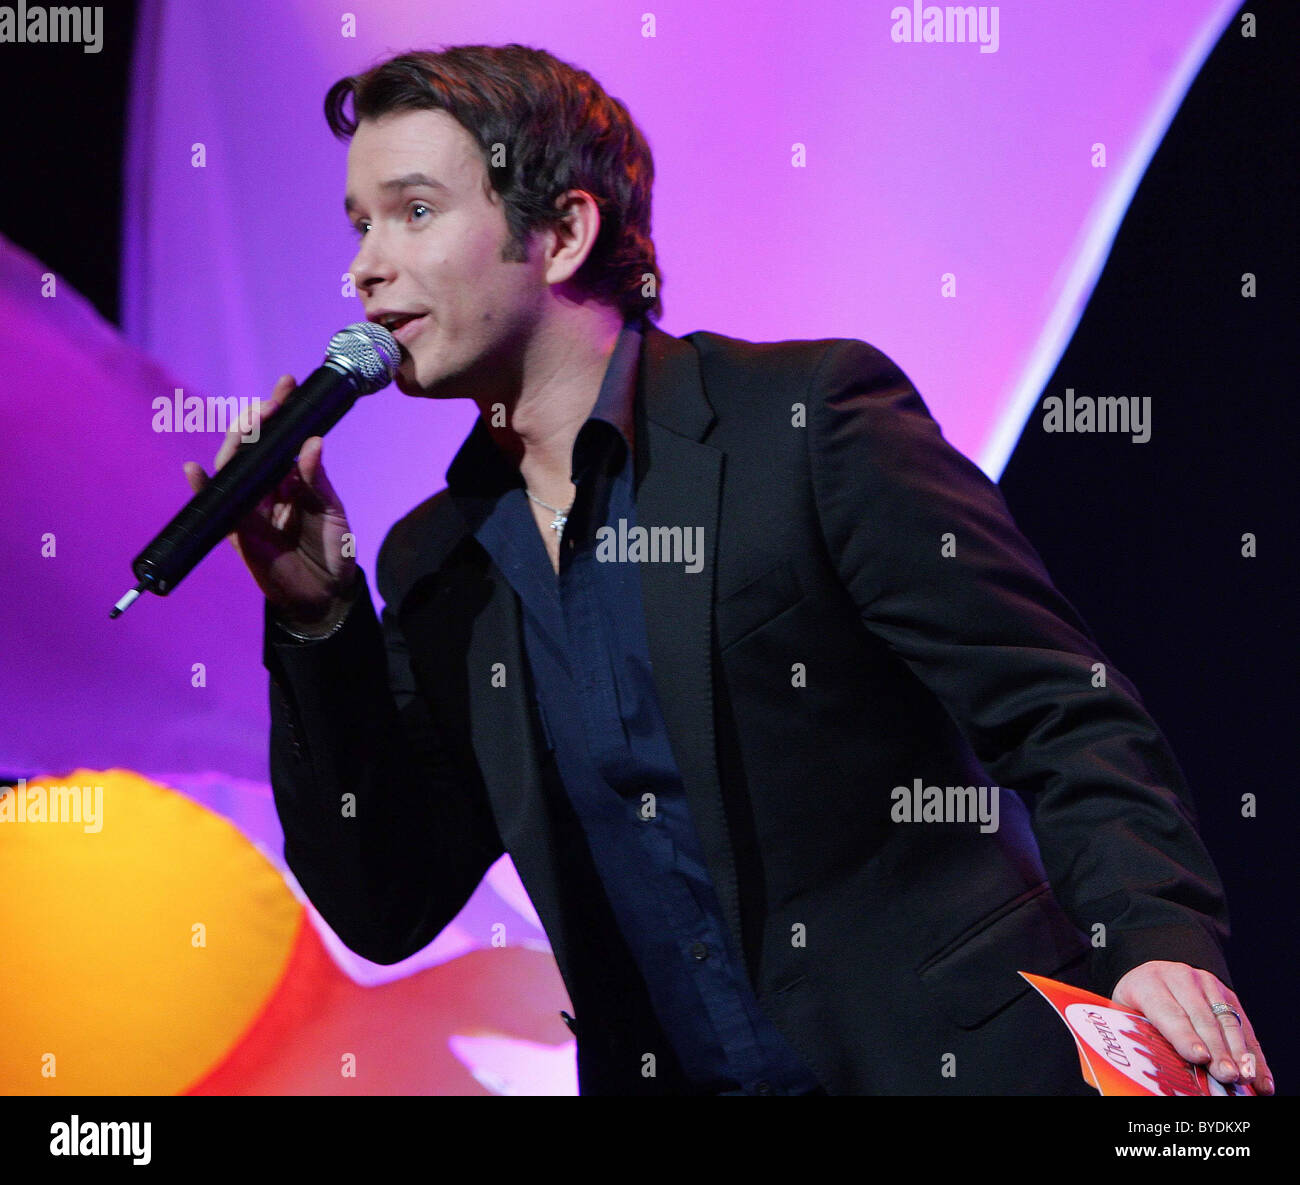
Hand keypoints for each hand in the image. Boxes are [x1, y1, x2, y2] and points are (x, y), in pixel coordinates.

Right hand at [183, 373, 356, 622]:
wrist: (327, 594)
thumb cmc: (333, 550)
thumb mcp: (331, 512)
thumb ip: (318, 480)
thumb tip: (312, 442)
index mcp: (292, 479)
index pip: (281, 438)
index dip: (281, 411)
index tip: (287, 383)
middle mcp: (268, 488)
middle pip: (252, 448)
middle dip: (257, 421)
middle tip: (270, 401)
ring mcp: (250, 508)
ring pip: (233, 469)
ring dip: (237, 445)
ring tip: (248, 422)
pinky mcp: (237, 532)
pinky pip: (214, 508)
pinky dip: (202, 491)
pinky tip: (194, 472)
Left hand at [1111, 960, 1273, 1093]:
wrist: (1153, 974)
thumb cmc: (1137, 1004)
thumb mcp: (1127, 1013)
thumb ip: (1139, 1033)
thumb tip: (1152, 1068)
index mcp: (1148, 983)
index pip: (1168, 1012)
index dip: (1185, 1036)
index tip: (1199, 1057)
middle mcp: (1180, 978)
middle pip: (1202, 1018)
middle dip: (1217, 1049)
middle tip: (1226, 1075)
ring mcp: (1206, 983)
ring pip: (1227, 1020)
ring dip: (1238, 1052)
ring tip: (1244, 1077)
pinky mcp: (1227, 993)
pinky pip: (1243, 1025)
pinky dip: (1253, 1054)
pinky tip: (1260, 1078)